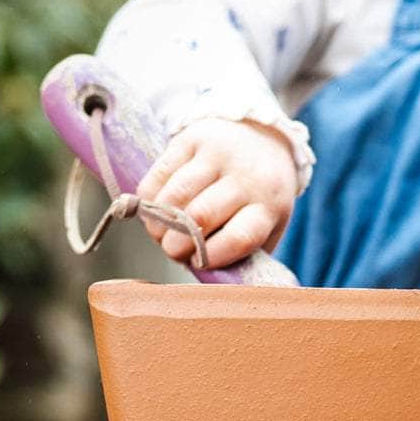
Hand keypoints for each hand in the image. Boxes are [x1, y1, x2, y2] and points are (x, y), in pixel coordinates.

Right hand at [136, 117, 297, 267]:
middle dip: (177, 244)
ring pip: (176, 195)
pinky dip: (149, 198)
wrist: (262, 137)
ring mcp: (219, 154)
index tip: (197, 263)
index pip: (239, 238)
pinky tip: (154, 211)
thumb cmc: (261, 196)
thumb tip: (214, 282)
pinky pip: (160, 173)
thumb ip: (248, 253)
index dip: (210, 256)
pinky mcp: (192, 138)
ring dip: (159, 223)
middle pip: (200, 217)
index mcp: (270, 205)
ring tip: (160, 235)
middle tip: (172, 252)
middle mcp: (247, 178)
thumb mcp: (270, 224)